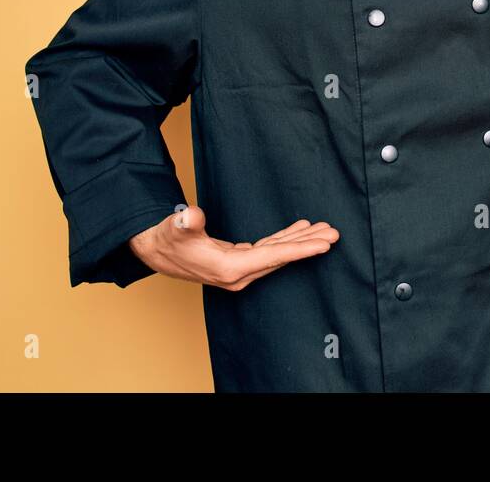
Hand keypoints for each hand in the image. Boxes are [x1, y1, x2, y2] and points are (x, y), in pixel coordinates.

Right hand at [128, 204, 338, 291]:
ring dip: (300, 241)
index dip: (300, 249)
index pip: (273, 257)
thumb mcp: (174, 228)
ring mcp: (238, 270)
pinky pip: (268, 251)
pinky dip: (285, 240)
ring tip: (324, 229)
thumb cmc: (166, 238)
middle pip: (280, 257)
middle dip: (308, 245)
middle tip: (335, 233)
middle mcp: (238, 274)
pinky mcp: (237, 262)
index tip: (325, 245)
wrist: (154, 250)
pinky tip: (298, 229)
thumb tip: (192, 215)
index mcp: (229, 268)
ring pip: (276, 254)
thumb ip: (185, 223)